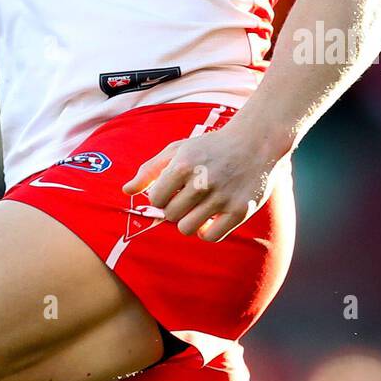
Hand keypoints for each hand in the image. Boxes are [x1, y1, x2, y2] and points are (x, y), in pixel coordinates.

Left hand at [123, 122, 289, 242]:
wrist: (254, 143)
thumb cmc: (210, 147)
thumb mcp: (179, 149)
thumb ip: (150, 169)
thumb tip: (126, 191)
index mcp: (184, 163)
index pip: (156, 198)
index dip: (159, 197)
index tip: (169, 191)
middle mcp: (202, 181)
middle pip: (170, 215)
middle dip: (173, 209)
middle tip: (185, 198)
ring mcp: (222, 197)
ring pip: (187, 228)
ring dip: (188, 221)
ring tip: (196, 208)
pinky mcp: (240, 211)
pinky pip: (211, 237)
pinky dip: (205, 232)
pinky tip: (208, 219)